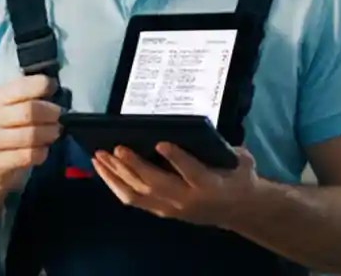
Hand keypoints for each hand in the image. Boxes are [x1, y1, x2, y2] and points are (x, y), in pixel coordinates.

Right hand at [0, 75, 62, 195]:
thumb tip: (54, 86)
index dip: (43, 85)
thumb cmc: (7, 130)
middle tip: (58, 117)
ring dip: (49, 133)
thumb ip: (30, 96)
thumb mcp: (13, 108)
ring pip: (30, 135)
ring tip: (54, 133)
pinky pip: (27, 156)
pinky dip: (41, 153)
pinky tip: (42, 151)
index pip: (22, 86)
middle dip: (51, 113)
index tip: (54, 89)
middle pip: (29, 111)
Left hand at [92, 142, 258, 227]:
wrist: (240, 210)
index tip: (161, 143)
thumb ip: (224, 149)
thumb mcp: (241, 161)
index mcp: (211, 185)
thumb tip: (201, 130)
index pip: (192, 172)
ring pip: (138, 194)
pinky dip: (115, 184)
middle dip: (134, 166)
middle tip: (117, 148)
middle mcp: (187, 200)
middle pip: (156, 184)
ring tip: (100, 156)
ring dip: (117, 175)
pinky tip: (103, 169)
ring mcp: (171, 208)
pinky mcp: (161, 211)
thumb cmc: (238, 177)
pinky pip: (133, 199)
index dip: (177, 159)